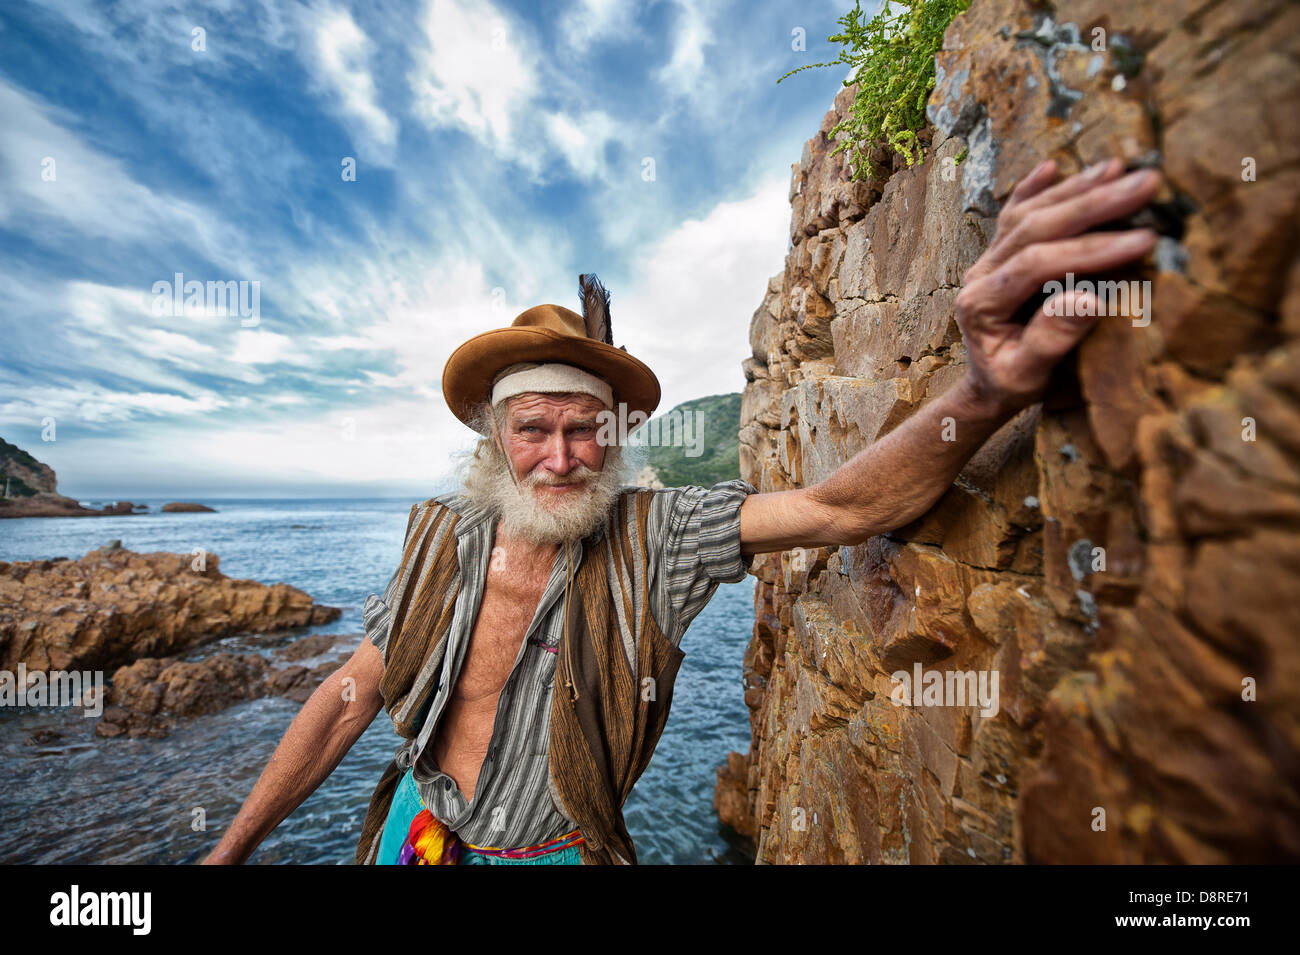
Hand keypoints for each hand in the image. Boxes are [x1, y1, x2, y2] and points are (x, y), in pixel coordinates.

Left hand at [954, 158, 1161, 415]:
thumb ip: (1052, 340)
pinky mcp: (996, 253)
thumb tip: (1088, 300)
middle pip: (1035, 226)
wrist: (987, 386)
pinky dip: (1032, 188)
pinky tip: (1052, 166)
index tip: (1143, 240)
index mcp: (982, 303)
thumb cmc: (1011, 384)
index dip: (1091, 250)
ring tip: (1121, 168)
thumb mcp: (1028, 376)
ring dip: (1075, 188)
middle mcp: (978, 273)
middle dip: (1093, 204)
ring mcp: (985, 259)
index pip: (1038, 263)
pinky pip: (1012, 213)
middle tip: (1147, 184)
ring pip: (1028, 212)